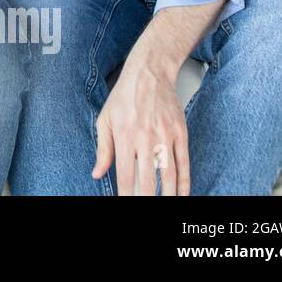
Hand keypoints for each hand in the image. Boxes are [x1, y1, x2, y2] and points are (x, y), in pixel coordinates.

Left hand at [92, 57, 189, 195]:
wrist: (149, 73)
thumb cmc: (124, 96)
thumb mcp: (105, 120)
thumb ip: (103, 149)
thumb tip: (96, 173)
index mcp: (124, 136)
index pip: (125, 175)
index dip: (125, 195)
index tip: (125, 204)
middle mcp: (145, 138)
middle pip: (148, 180)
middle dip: (146, 200)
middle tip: (144, 208)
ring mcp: (165, 136)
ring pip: (170, 175)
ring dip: (168, 196)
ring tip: (167, 206)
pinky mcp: (180, 132)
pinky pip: (184, 163)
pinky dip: (185, 182)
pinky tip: (182, 193)